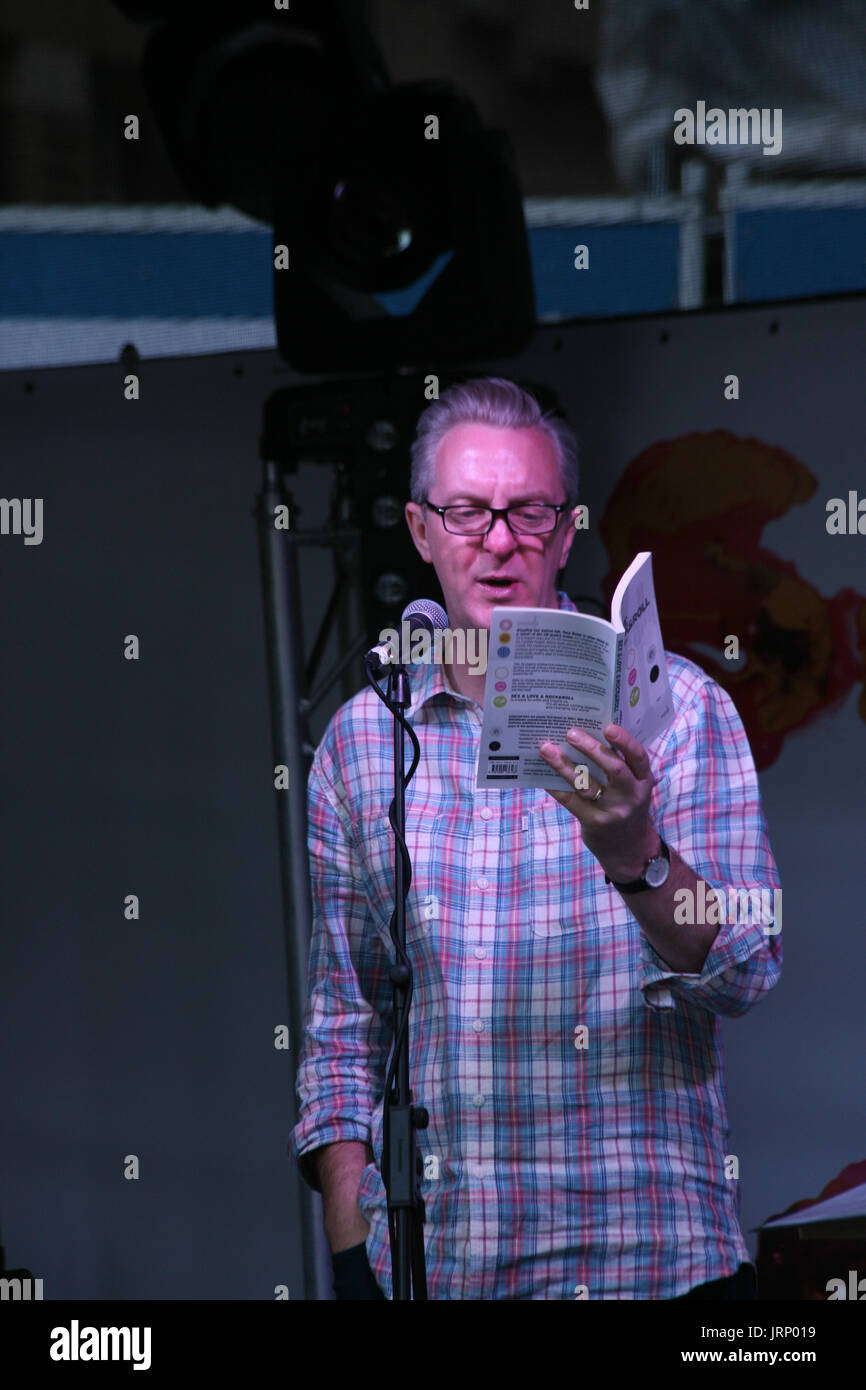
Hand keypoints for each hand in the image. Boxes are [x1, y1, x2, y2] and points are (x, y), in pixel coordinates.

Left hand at [539, 724, 659, 881]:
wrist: (629, 849)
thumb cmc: (626, 805)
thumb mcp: (632, 786)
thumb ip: (618, 765)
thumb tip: (584, 735)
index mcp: (644, 780)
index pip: (638, 757)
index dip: (624, 741)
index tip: (608, 727)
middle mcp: (632, 795)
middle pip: (614, 768)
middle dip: (591, 748)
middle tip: (571, 733)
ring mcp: (614, 811)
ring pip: (586, 784)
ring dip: (564, 765)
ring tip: (546, 749)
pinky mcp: (595, 823)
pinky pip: (571, 800)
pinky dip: (556, 786)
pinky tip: (543, 775)